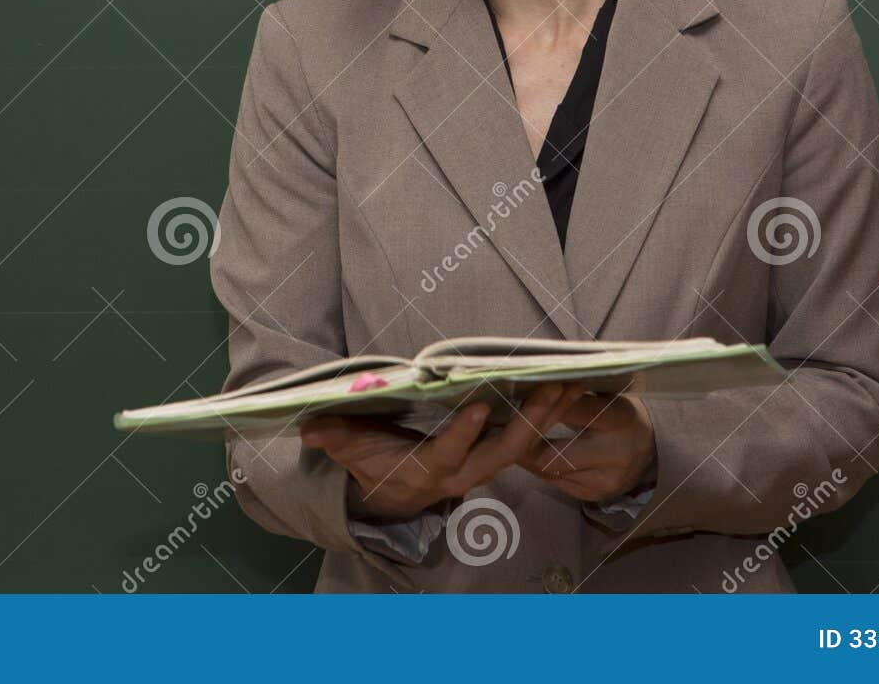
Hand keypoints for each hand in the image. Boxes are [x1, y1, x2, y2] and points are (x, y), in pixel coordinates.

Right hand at [300, 381, 586, 519]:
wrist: (394, 495)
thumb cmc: (372, 463)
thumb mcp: (350, 451)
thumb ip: (334, 437)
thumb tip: (308, 426)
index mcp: (427, 470)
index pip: (448, 454)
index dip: (463, 434)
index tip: (480, 406)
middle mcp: (462, 473)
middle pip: (501, 454)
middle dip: (529, 423)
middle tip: (553, 390)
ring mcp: (483, 466)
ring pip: (522, 447)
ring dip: (547, 417)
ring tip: (571, 383)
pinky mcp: (495, 456)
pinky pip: (527, 440)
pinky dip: (548, 418)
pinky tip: (567, 390)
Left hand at [517, 391, 656, 502]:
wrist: (649, 448)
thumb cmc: (618, 415)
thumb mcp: (603, 397)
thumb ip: (573, 397)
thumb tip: (528, 391)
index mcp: (620, 418)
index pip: (573, 412)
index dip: (541, 405)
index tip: (515, 399)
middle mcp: (616, 454)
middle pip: (554, 453)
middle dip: (524, 440)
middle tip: (500, 427)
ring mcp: (606, 481)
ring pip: (549, 470)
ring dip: (526, 454)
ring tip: (506, 438)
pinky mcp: (595, 495)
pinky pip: (555, 481)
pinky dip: (538, 466)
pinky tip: (526, 453)